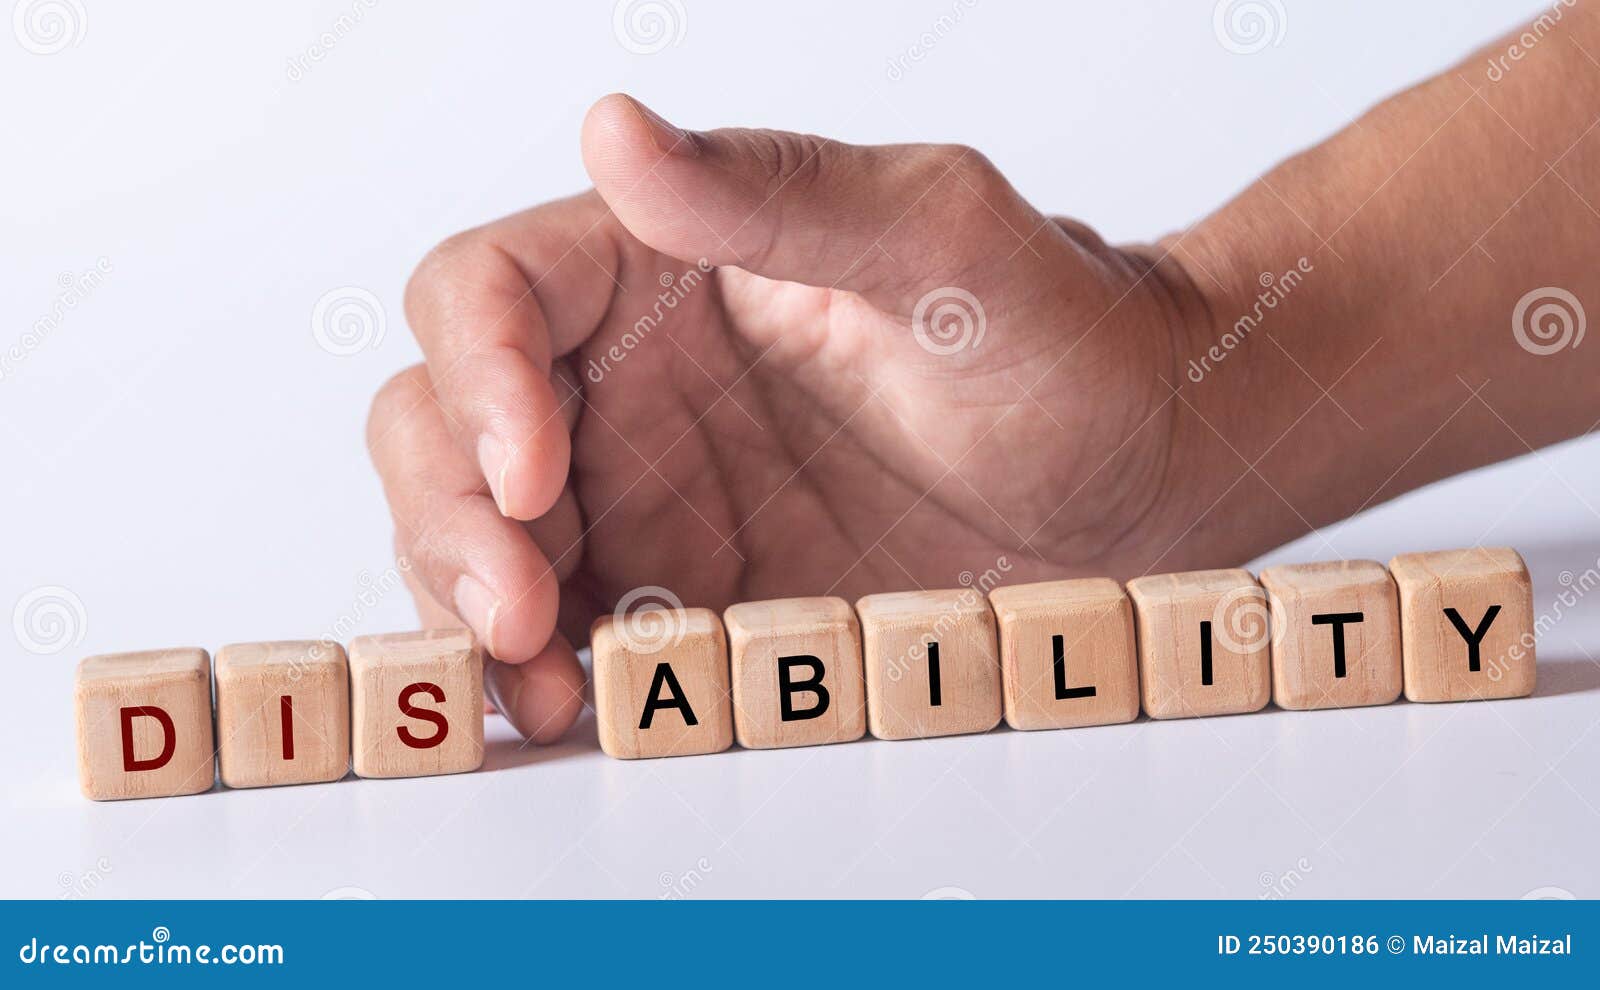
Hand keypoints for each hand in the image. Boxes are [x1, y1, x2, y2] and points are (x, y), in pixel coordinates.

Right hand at [367, 94, 1232, 741]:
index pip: (491, 290)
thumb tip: (618, 133)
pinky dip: (546, 673)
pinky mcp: (684, 596)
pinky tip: (579, 707)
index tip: (533, 466)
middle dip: (452, 517)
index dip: (476, 372)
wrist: (1141, 471)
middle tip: (521, 608)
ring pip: (479, 539)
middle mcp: (629, 379)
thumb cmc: (1056, 335)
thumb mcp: (938, 236)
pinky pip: (569, 633)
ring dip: (477, 609)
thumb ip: (779, 189)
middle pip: (445, 425)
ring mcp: (648, 495)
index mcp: (662, 263)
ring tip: (546, 684)